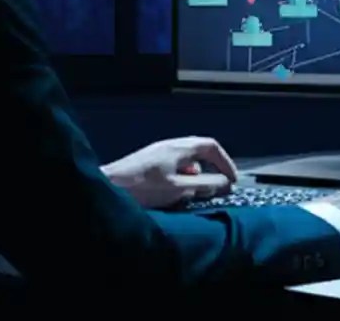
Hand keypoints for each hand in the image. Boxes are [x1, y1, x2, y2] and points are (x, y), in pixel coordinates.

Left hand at [101, 136, 237, 208]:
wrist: (108, 187)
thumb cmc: (142, 187)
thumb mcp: (180, 188)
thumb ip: (205, 185)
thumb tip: (225, 184)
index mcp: (180, 147)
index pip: (212, 147)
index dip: (225, 163)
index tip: (231, 180)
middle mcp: (170, 145)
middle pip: (200, 152)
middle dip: (211, 171)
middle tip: (217, 187)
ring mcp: (158, 153)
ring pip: (186, 161)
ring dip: (195, 177)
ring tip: (193, 194)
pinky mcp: (148, 163)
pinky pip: (174, 167)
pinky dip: (181, 179)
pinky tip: (174, 194)